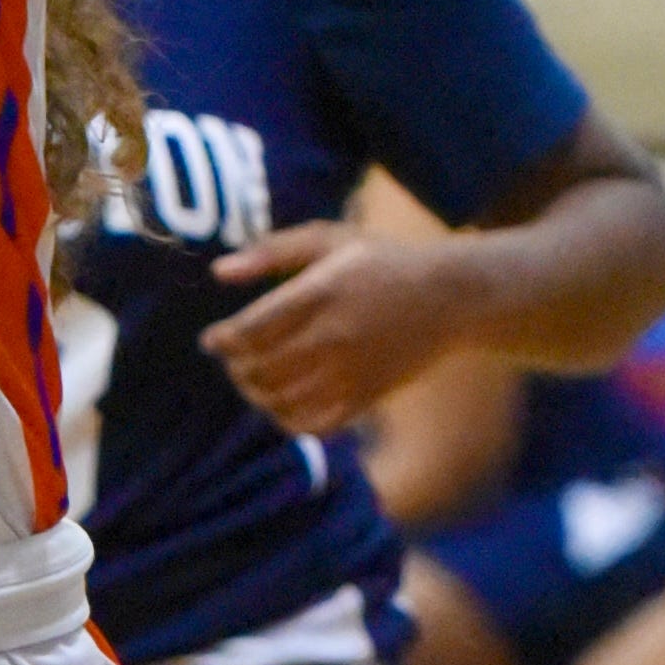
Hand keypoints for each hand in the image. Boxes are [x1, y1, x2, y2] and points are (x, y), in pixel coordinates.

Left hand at [202, 225, 466, 434]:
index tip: (213, 339)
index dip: (222, 341)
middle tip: (232, 358)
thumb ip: (272, 250)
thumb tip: (218, 271)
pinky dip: (286, 420)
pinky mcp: (366, 398)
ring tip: (253, 379)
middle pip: (259, 369)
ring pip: (279, 400)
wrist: (452, 298)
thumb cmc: (383, 262)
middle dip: (235, 367)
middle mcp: (333, 336)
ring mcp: (351, 372)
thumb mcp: (330, 239)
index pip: (251, 330)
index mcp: (321, 293)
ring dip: (255, 394)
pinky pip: (311, 425)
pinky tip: (283, 401)